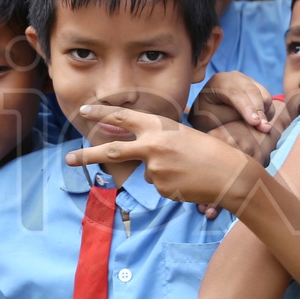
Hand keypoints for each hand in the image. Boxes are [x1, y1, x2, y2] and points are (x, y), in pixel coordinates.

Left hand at [64, 106, 261, 211]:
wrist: (231, 175)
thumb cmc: (211, 152)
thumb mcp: (183, 135)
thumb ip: (157, 139)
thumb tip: (138, 155)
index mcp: (159, 126)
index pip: (123, 116)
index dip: (102, 112)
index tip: (83, 110)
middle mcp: (152, 145)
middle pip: (111, 150)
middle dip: (87, 155)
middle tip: (68, 159)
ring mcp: (154, 168)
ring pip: (146, 172)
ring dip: (162, 172)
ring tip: (186, 170)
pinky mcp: (160, 187)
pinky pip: (158, 186)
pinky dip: (170, 184)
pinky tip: (187, 181)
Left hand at [189, 71, 277, 135]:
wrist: (207, 113)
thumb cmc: (206, 117)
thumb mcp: (212, 118)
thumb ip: (230, 116)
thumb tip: (254, 119)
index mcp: (219, 81)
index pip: (235, 92)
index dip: (247, 107)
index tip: (255, 122)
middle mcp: (235, 77)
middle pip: (253, 91)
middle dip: (259, 111)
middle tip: (264, 129)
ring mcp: (248, 81)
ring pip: (264, 95)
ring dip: (265, 113)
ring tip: (263, 129)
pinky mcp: (257, 88)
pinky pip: (268, 100)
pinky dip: (267, 112)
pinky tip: (261, 124)